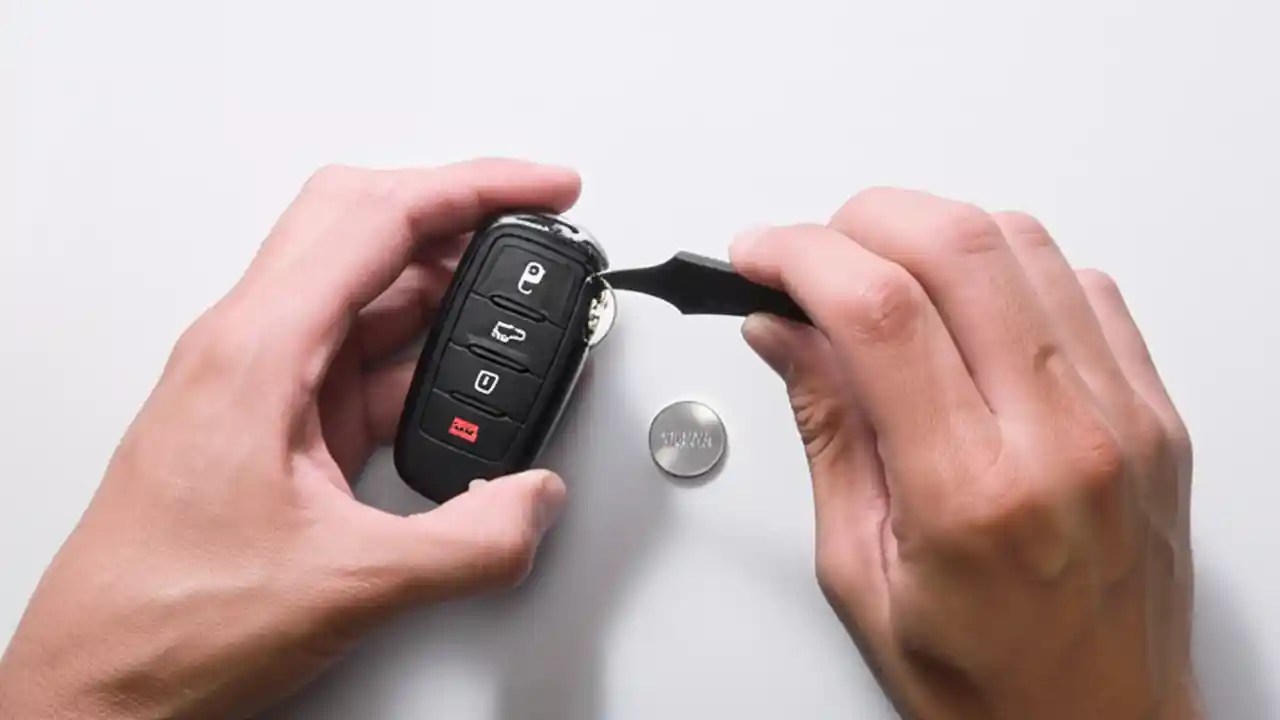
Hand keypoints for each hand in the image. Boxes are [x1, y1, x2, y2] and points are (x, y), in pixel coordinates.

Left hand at [0, 160, 580, 718]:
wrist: (100, 683)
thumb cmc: (166, 618)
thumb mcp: (348, 584)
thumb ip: (470, 541)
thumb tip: (534, 499)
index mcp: (256, 352)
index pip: (376, 219)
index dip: (473, 187)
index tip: (541, 186)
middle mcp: (251, 349)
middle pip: (363, 226)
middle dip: (457, 212)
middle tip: (533, 224)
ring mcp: (261, 383)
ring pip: (365, 291)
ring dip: (444, 287)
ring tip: (519, 308)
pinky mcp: (275, 424)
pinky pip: (361, 359)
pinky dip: (421, 356)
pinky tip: (465, 387)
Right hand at [732, 190, 1197, 718]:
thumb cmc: (987, 679)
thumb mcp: (860, 571)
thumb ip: (828, 432)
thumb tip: (786, 334)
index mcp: (971, 492)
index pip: (878, 312)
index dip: (801, 256)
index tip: (760, 256)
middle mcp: (1062, 440)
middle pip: (958, 246)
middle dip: (860, 219)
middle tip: (814, 252)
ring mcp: (1123, 417)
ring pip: (1024, 243)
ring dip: (933, 231)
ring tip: (885, 275)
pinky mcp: (1155, 410)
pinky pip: (1085, 283)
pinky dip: (1010, 266)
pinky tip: (970, 307)